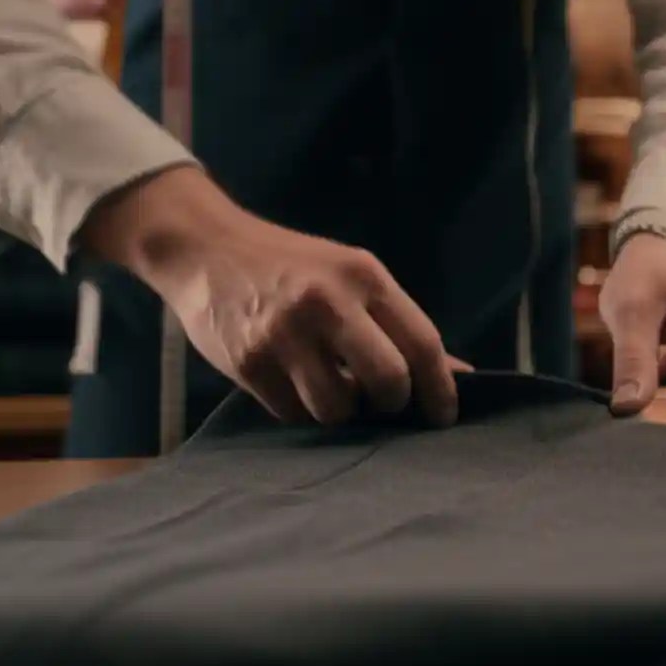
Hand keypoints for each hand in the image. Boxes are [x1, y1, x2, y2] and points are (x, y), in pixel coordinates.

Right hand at [81, 167, 460, 426]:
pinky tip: (294, 382)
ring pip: (339, 409)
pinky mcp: (249, 363)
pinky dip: (302, 409)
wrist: (206, 249)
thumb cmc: (293, 267)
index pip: (422, 343)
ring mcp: (284, 334)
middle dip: (391, 403)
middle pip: (388, 382)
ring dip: (341, 410)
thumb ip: (398, 324)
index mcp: (363, 276)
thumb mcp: (350, 276)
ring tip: (330, 386)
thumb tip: (458, 376)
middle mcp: (326, 302)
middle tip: (381, 400)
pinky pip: (294, 414)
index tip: (444, 415)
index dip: (441, 388)